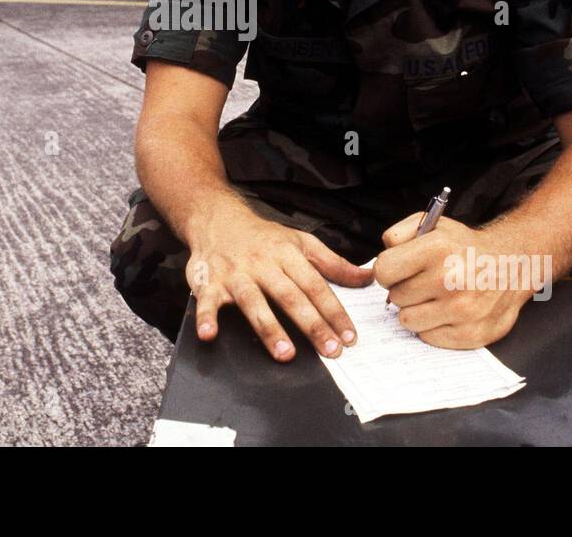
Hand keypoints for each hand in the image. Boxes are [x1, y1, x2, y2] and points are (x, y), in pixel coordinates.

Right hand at [186, 206, 373, 361]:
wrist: (217, 218)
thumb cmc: (262, 236)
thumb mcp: (301, 242)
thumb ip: (333, 263)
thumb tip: (366, 278)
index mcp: (287, 254)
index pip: (316, 285)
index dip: (334, 311)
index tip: (349, 336)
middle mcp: (262, 264)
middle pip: (289, 296)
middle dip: (311, 325)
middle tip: (329, 351)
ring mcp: (235, 273)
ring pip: (253, 301)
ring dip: (268, 327)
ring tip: (285, 352)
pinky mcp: (209, 282)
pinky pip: (206, 300)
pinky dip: (205, 317)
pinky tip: (209, 334)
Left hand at [374, 214, 539, 348]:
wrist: (512, 264)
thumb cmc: (465, 247)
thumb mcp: (433, 225)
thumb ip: (398, 234)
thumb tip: (380, 259)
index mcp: (438, 249)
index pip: (383, 271)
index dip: (389, 271)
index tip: (399, 270)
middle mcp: (451, 279)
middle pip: (395, 297)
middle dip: (405, 289)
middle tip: (424, 282)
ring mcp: (462, 310)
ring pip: (408, 320)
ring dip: (417, 310)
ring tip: (435, 297)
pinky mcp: (471, 334)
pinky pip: (428, 337)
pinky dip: (433, 326)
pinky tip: (447, 311)